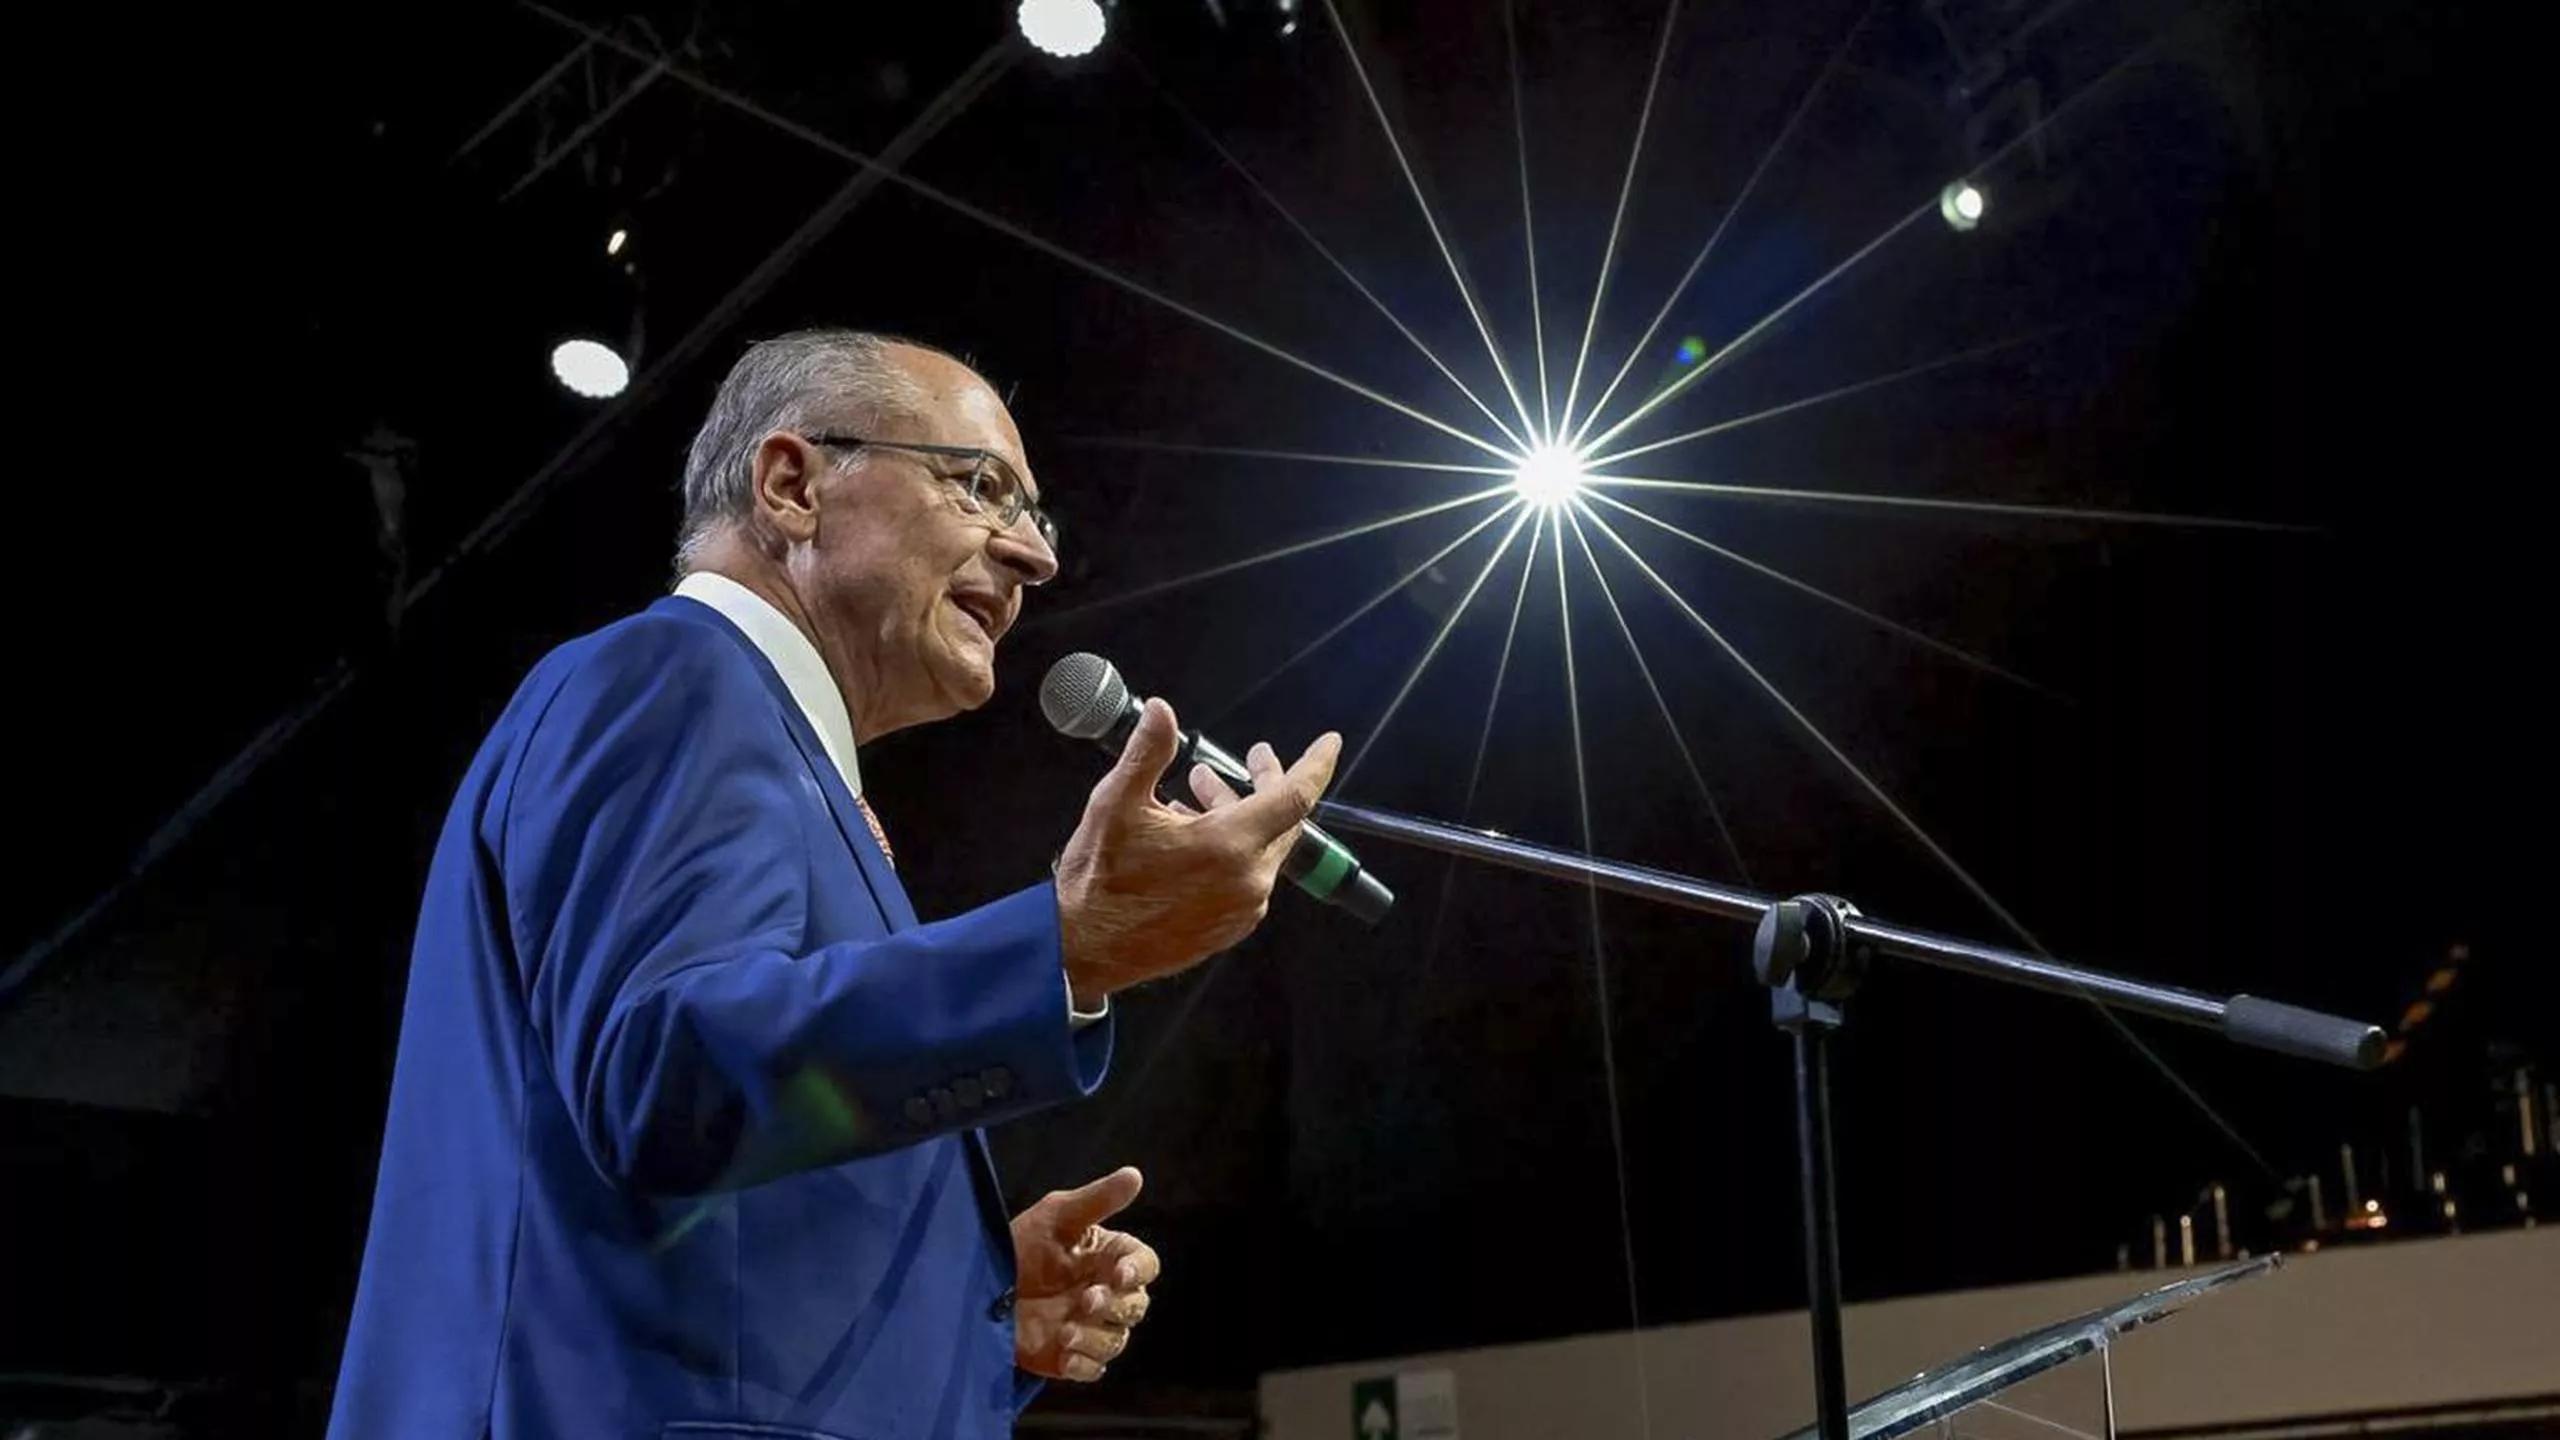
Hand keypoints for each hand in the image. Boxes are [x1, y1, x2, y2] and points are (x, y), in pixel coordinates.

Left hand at [1012, 1166, 1158, 1382]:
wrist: (976, 1289)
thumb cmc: (1020, 1244)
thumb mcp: (1055, 1216)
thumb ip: (1097, 1199)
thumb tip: (1136, 1174)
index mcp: (1108, 1258)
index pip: (1144, 1265)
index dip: (1138, 1270)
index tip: (1119, 1273)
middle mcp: (1106, 1294)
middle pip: (1136, 1306)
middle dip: (1114, 1306)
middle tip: (1085, 1300)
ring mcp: (1089, 1327)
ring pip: (1117, 1340)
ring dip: (1096, 1338)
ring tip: (1065, 1333)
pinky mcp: (1070, 1357)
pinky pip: (1093, 1369)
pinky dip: (1083, 1365)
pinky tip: (1064, 1355)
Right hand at [1055, 698, 1340, 1005]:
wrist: (1082, 949)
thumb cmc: (1098, 880)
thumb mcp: (1116, 804)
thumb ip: (1148, 753)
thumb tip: (1161, 711)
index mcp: (1228, 845)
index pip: (1295, 797)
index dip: (1316, 765)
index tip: (1330, 743)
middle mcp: (1247, 880)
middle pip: (1280, 821)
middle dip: (1268, 783)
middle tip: (1251, 759)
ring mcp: (1241, 909)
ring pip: (1261, 850)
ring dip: (1241, 816)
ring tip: (1199, 793)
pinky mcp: (1229, 929)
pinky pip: (1248, 879)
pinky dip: (1233, 851)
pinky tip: (1195, 835)